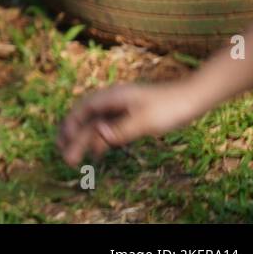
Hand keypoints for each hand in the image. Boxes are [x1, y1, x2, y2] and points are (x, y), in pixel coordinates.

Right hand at [57, 82, 196, 165]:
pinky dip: (98, 140)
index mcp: (113, 97)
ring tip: (72, 156)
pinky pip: (107, 127)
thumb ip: (121, 129)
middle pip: (85, 117)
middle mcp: (113, 101)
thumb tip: (97, 137)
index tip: (62, 142)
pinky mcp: (130, 116)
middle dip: (71, 134)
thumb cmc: (170, 107)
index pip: (84, 110)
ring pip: (95, 124)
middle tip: (61, 152)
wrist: (192, 98)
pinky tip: (97, 151)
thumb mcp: (146, 120)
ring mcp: (121, 108)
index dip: (70, 125)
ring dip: (83, 140)